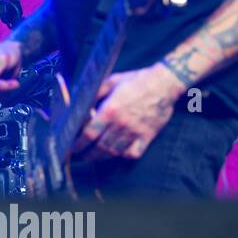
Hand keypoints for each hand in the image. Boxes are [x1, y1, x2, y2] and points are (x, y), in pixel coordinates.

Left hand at [73, 62, 187, 160]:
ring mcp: (135, 131)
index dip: (79, 143)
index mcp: (110, 110)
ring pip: (115, 152)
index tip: (73, 147)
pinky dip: (124, 156)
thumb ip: (95, 94)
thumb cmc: (136, 80)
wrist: (164, 83)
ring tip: (95, 156)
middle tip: (81, 156)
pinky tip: (118, 153)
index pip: (89, 133)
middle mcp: (121, 124)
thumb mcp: (111, 82)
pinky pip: (134, 153)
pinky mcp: (147, 136)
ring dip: (102, 157)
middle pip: (100, 146)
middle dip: (88, 154)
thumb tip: (81, 105)